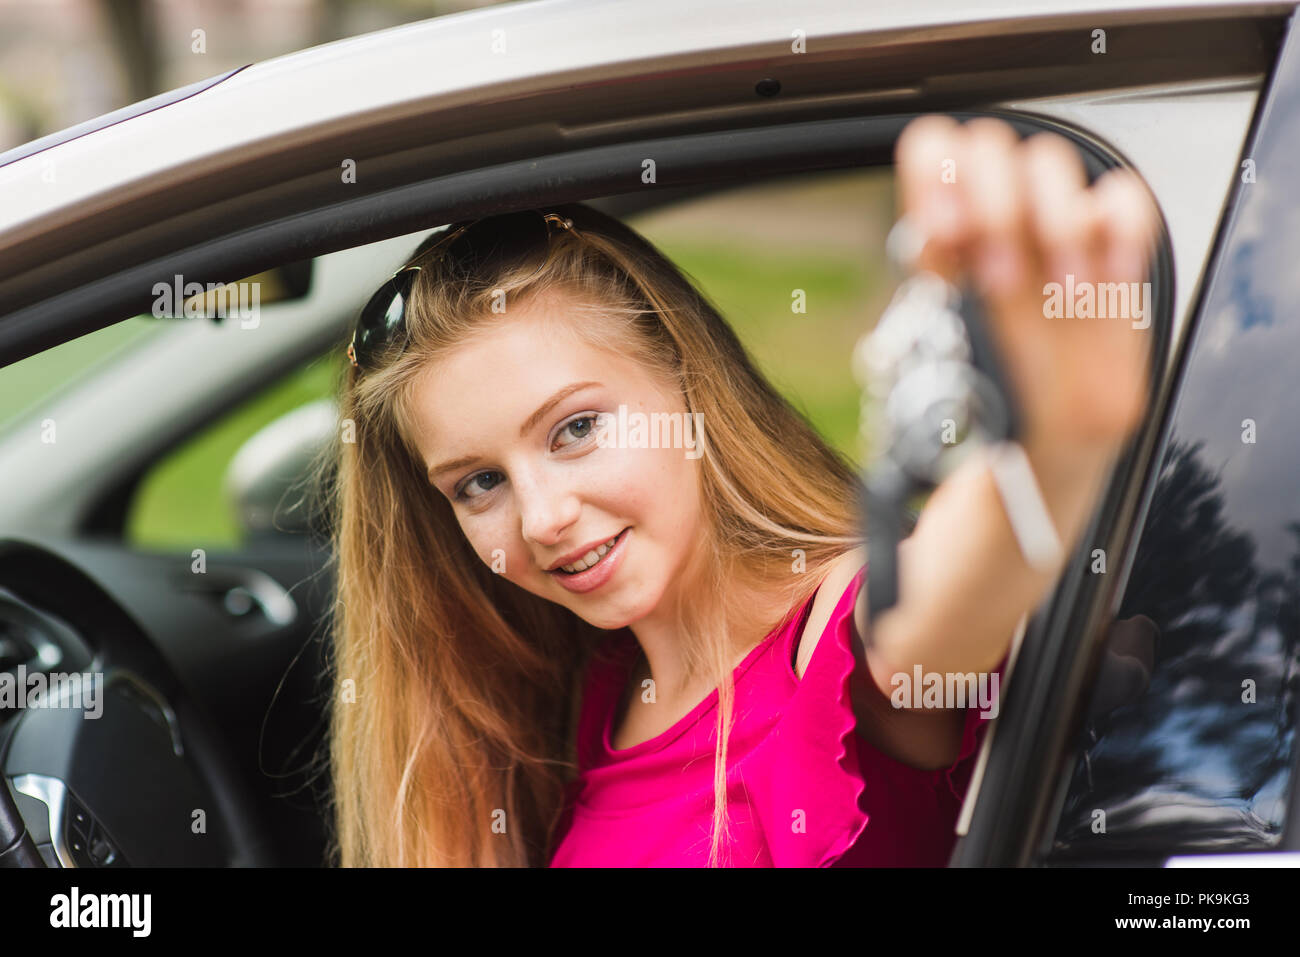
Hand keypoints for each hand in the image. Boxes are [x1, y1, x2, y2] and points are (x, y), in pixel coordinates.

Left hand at [893, 117, 1160, 461]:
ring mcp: (1055, 224)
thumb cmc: (990, 392)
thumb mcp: (949, 347)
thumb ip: (942, 285)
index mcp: (946, 231)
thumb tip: (935, 236)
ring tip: (1060, 287)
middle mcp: (997, 214)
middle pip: (992, 147)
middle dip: (994, 208)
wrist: (1046, 438)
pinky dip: (1118, 231)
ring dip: (1054, 222)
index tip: (946, 231)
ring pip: (1052, 161)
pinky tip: (1104, 279)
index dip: (936, 174)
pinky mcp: (1112, 244)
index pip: (933, 149)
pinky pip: (1123, 197)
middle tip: (1001, 278)